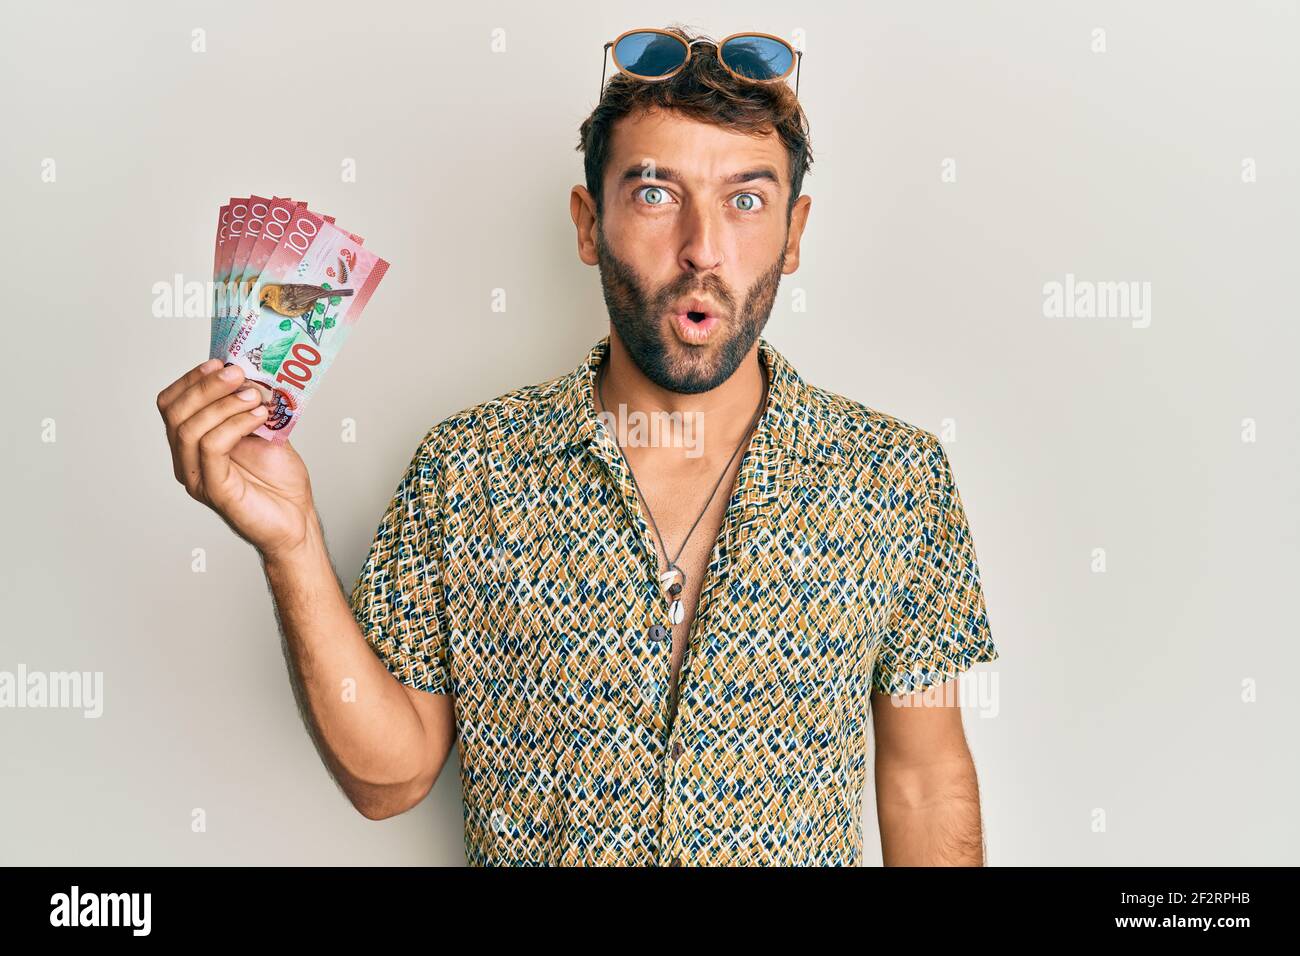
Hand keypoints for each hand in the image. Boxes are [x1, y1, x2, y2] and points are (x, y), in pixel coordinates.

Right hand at [157, 359, 315, 560]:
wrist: (296, 519)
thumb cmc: (279, 480)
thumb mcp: (262, 431)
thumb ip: (248, 406)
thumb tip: (248, 372)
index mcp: (192, 444)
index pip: (172, 404)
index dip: (192, 380)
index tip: (219, 362)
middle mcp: (186, 461)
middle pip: (175, 413)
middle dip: (206, 386)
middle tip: (238, 373)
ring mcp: (197, 477)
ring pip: (190, 429)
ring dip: (223, 404)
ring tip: (255, 395)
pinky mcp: (215, 490)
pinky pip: (212, 448)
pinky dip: (234, 425)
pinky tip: (258, 415)